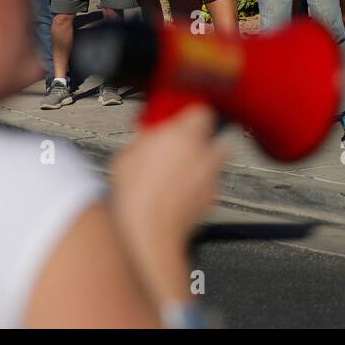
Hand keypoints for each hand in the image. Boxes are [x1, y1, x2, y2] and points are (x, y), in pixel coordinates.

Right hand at [109, 106, 225, 304]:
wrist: (147, 232)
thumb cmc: (133, 195)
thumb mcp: (128, 155)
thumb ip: (148, 141)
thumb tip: (151, 139)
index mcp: (183, 135)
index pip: (201, 111)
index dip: (190, 116)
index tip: (179, 121)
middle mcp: (204, 153)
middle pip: (216, 137)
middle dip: (203, 141)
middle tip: (183, 148)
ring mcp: (212, 177)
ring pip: (216, 162)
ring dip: (203, 165)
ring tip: (179, 176)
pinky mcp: (213, 199)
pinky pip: (211, 186)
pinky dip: (200, 188)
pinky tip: (180, 196)